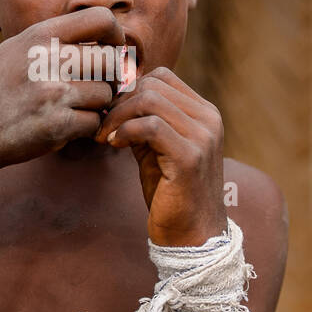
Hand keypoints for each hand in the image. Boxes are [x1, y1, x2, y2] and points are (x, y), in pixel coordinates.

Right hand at [0, 6, 125, 169]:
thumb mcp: (16, 49)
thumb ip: (53, 38)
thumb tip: (101, 30)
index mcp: (39, 36)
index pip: (101, 18)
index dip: (115, 35)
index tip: (111, 51)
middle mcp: (48, 59)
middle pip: (110, 59)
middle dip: (109, 76)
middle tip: (97, 87)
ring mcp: (54, 92)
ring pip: (105, 93)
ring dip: (96, 105)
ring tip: (74, 108)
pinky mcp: (57, 124)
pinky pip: (94, 122)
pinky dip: (86, 128)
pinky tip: (67, 127)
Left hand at [95, 67, 226, 246]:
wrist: (192, 235)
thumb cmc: (171, 192)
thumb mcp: (157, 149)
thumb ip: (144, 122)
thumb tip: (115, 100)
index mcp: (204, 113)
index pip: (162, 77)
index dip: (130, 89)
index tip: (111, 113)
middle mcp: (209, 119)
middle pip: (153, 85)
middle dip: (120, 102)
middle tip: (103, 127)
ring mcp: (202, 137)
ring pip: (150, 100)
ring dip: (118, 116)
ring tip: (106, 137)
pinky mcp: (190, 157)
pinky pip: (150, 126)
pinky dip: (125, 131)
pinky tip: (115, 146)